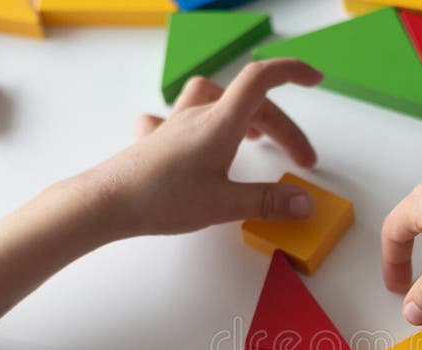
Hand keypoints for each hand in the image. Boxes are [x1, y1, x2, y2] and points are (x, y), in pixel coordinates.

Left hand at [78, 59, 323, 239]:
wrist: (105, 202)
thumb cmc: (161, 199)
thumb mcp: (224, 206)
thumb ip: (268, 202)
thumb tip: (304, 203)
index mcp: (220, 123)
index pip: (261, 80)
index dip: (291, 71)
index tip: (315, 79)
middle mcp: (199, 115)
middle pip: (252, 103)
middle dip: (284, 130)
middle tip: (302, 163)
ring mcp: (175, 124)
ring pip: (215, 98)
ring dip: (243, 112)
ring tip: (256, 137)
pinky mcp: (157, 139)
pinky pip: (177, 117)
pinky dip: (196, 123)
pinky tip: (195, 141)